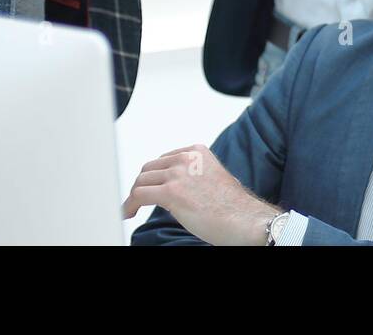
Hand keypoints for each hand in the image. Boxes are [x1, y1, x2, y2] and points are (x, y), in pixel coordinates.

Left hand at [123, 144, 278, 245]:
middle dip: (142, 185)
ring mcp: (178, 174)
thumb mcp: (213, 177)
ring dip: (133, 196)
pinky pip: (139, 195)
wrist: (244, 220)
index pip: (163, 159)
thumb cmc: (233, 206)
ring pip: (141, 181)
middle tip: (138, 200)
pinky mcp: (171, 193)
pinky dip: (128, 205)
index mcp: (197, 152)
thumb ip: (193, 174)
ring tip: (131, 208)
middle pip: (149, 169)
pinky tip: (128, 213)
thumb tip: (177, 186)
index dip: (153, 176)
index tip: (148, 187)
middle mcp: (186, 158)